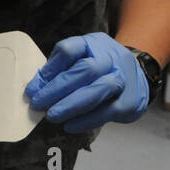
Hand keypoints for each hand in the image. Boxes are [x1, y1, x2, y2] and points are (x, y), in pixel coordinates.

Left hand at [24, 33, 150, 132]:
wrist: (136, 75)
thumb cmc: (97, 68)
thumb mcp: (77, 60)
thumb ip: (57, 71)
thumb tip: (33, 91)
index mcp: (92, 43)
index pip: (69, 50)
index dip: (49, 70)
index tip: (33, 89)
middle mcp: (111, 57)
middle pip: (85, 70)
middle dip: (58, 89)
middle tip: (38, 104)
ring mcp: (124, 78)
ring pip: (98, 90)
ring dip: (71, 105)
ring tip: (52, 116)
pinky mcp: (130, 100)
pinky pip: (108, 111)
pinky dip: (86, 120)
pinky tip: (70, 125)